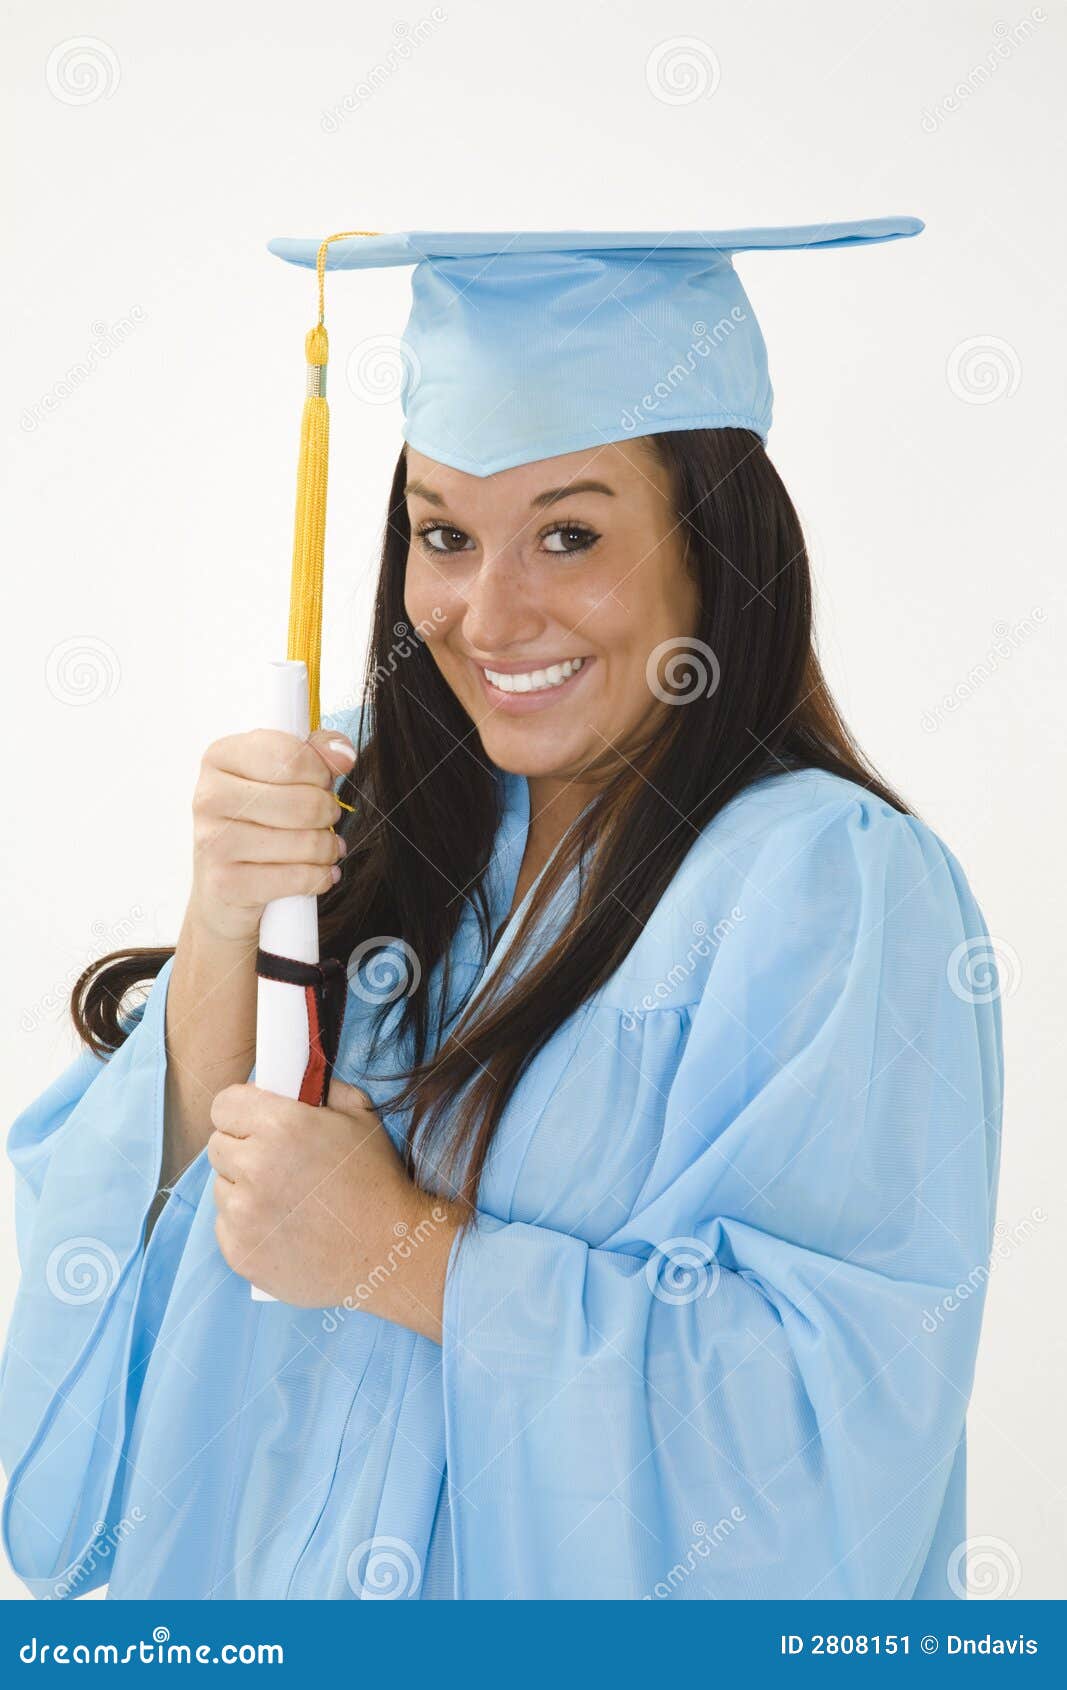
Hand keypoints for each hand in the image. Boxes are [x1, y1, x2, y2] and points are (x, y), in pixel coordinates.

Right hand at [189, 727, 356, 943]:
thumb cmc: (258, 822)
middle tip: (324, 820)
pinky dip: (319, 877)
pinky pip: (298, 878)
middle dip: (328, 814)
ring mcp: (214, 841)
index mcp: (221, 757)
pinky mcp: (226, 883)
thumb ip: (317, 753)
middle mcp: (210, 796)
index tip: (321, 782)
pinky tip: (317, 872)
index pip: (290, 755)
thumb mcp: (283, 775)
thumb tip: (343, 754)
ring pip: (307, 843)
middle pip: (305, 803)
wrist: (224, 886)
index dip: (321, 772)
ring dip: (327, 849)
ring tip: (321, 848)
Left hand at [207, 1076, 461, 1340]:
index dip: (241, 1110)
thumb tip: (291, 1079)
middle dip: (242, 1148)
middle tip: (275, 1161)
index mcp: (281, 1125)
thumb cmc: (377, 1181)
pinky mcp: (239, 1251)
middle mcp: (254, 1167)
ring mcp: (243, 1214)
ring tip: (285, 1199)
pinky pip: (226, 1226)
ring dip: (243, 1188)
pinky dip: (247, 1225)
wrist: (388, 1251)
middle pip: (217, 1145)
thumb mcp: (360, 1117)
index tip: (254, 1121)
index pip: (223, 1104)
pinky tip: (283, 1227)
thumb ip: (321, 1089)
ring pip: (221, 1186)